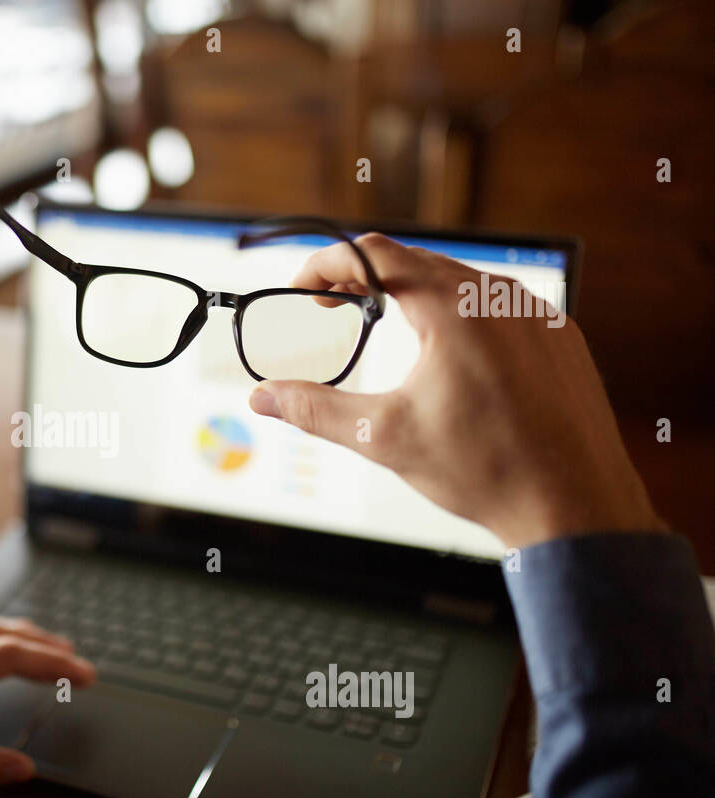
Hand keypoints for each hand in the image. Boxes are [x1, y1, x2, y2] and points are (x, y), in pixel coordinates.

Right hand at [248, 234, 664, 548]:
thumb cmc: (485, 470)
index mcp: (453, 307)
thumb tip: (262, 396)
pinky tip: (445, 352)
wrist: (574, 504)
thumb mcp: (383, 437)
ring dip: (412, 292)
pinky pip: (499, 306)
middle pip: (416, 260)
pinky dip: (458, 313)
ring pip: (460, 281)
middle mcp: (500, 297)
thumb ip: (314, 408)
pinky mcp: (560, 337)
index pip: (374, 254)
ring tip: (382, 323)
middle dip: (364, 278)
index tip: (302, 290)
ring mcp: (537, 314)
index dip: (326, 266)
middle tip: (330, 306)